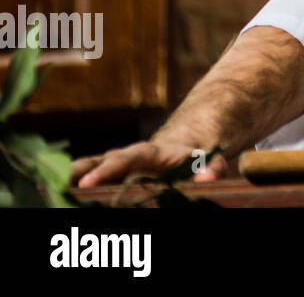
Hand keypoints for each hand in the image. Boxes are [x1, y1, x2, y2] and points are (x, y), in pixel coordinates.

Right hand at [70, 140, 228, 188]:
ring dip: (67, 179)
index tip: (87, 183)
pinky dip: (69, 186)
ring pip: (84, 169)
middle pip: (95, 162)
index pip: (124, 158)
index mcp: (148, 151)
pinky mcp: (105, 176)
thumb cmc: (193, 160)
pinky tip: (55, 196)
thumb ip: (210, 168)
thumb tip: (205, 178)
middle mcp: (124, 156)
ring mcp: (111, 166)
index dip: (105, 170)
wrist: (181, 153)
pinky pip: (83, 180)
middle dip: (77, 173)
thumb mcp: (206, 161)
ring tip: (50, 192)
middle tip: (58, 187)